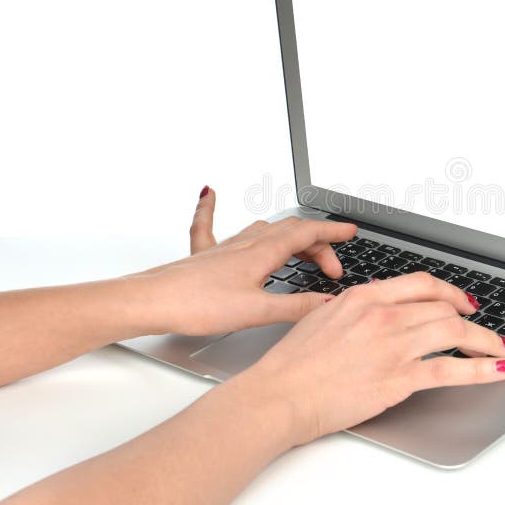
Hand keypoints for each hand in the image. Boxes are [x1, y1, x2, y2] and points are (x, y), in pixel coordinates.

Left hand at [133, 187, 356, 335]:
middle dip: (318, 244)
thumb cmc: (198, 304)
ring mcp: (225, 246)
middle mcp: (246, 242)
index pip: (307, 234)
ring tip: (301, 250)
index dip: (332, 234)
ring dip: (288, 236)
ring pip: (264, 230)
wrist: (153, 301)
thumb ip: (297, 307)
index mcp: (263, 252)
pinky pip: (209, 224)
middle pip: (291, 232)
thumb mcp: (257, 311)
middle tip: (332, 266)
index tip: (351, 232)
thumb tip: (329, 303)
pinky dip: (213, 208)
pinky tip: (210, 193)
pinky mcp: (204, 254)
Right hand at [241, 272, 504, 444]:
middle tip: (484, 330)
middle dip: (472, 318)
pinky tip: (497, 370)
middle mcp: (382, 315)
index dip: (450, 291)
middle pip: (443, 306)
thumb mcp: (321, 319)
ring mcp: (392, 345)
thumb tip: (371, 309)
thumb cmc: (291, 363)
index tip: (461, 301)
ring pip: (454, 330)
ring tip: (499, 350)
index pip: (421, 284)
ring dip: (485, 341)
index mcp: (364, 298)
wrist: (277, 394)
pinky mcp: (397, 378)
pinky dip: (481, 369)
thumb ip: (353, 311)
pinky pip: (451, 369)